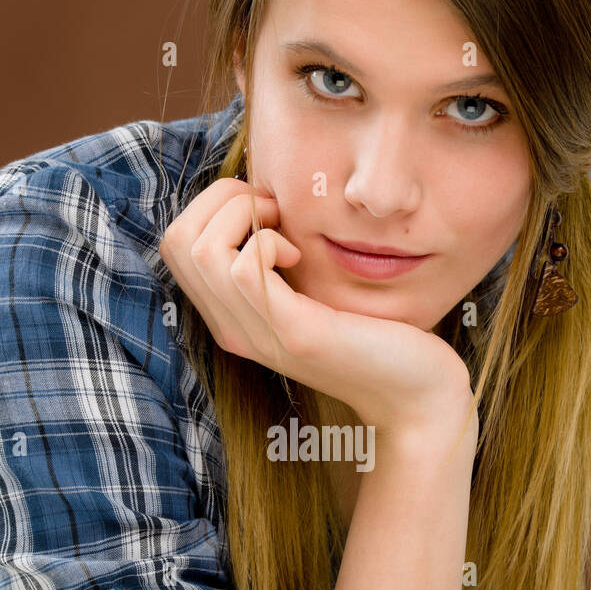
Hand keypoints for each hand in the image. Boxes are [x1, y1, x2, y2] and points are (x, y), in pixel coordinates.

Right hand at [158, 178, 477, 445]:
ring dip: (244, 216)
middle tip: (274, 214)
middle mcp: (233, 328)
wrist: (415, 394)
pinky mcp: (292, 333)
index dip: (213, 206)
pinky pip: (244, 268)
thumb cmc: (374, 332)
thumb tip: (265, 196)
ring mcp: (258, 333)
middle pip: (177, 239)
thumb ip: (281, 259)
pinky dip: (268, 241)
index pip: (176, 243)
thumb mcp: (313, 290)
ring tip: (286, 233)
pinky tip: (298, 256)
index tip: (267, 213)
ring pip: (201, 248)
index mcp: (232, 316)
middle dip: (223, 201)